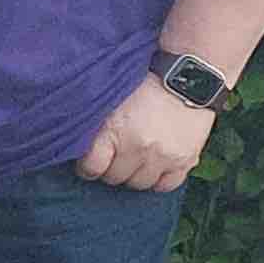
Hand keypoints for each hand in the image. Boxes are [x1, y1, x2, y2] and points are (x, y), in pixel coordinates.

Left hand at [77, 77, 214, 192]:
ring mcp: (163, 156)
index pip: (92, 168)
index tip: (89, 163)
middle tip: (114, 157)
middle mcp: (138, 147)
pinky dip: (159, 179)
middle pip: (115, 178)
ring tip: (135, 159)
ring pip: (139, 184)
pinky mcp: (185, 160)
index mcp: (115, 130)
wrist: (188, 77)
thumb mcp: (112, 98)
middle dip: (111, 169)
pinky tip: (155, 167)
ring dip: (134, 174)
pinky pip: (166, 185)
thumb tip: (75, 142)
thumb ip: (96, 123)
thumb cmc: (145, 84)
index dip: (87, 167)